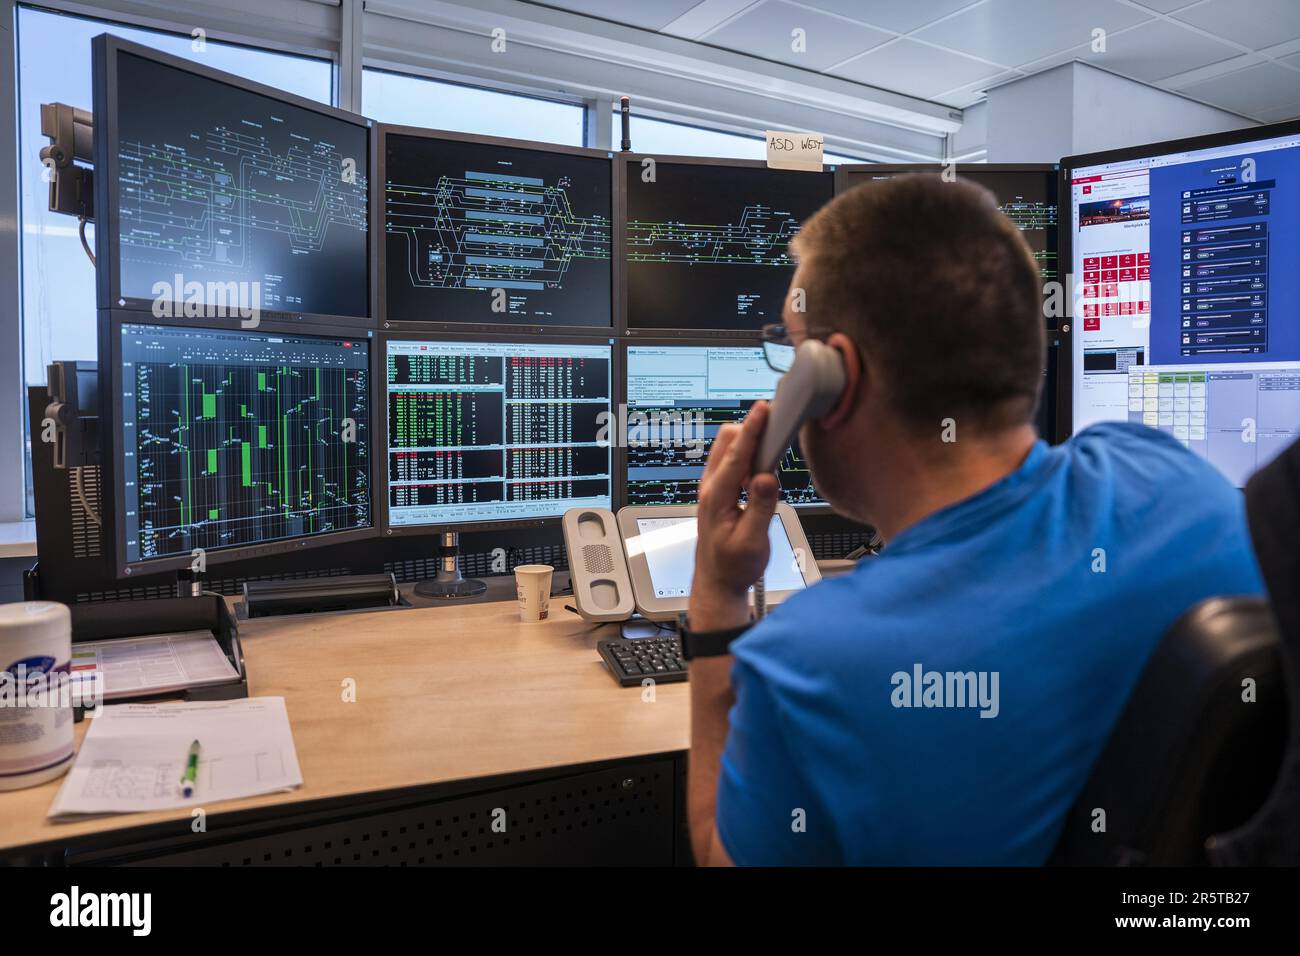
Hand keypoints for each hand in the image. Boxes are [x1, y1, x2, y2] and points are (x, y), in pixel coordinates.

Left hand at [689, 401, 779, 630]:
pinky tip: (761, 470)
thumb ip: (761, 508)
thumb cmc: (734, 567)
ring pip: (727, 449)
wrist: (718, 582)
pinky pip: (731, 462)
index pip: (736, 455)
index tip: (762, 409)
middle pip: (727, 442)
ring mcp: (712, 488)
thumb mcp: (753, 542)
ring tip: (772, 450)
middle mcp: (710, 488)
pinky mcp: (719, 492)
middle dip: (750, 429)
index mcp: (716, 498)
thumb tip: (767, 478)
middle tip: (775, 425)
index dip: (752, 429)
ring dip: (749, 443)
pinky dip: (747, 457)